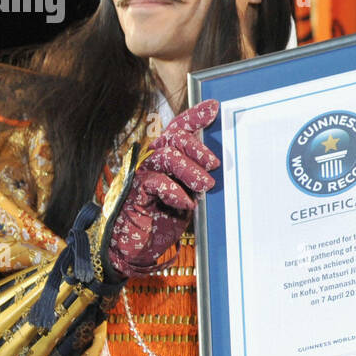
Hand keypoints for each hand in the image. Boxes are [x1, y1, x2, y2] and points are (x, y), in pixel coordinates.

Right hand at [107, 99, 219, 277]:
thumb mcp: (188, 196)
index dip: (195, 116)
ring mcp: (141, 176)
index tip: (215, 107)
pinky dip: (174, 191)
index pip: (179, 130)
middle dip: (197, 147)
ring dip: (190, 170)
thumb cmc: (163, 219)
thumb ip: (198, 180)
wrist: (134, 248)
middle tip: (214, 164)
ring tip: (206, 186)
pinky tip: (187, 203)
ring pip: (166, 156)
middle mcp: (152, 162)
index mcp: (166, 158)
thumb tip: (221, 168)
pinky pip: (155, 182)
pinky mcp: (134, 194)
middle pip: (173, 138)